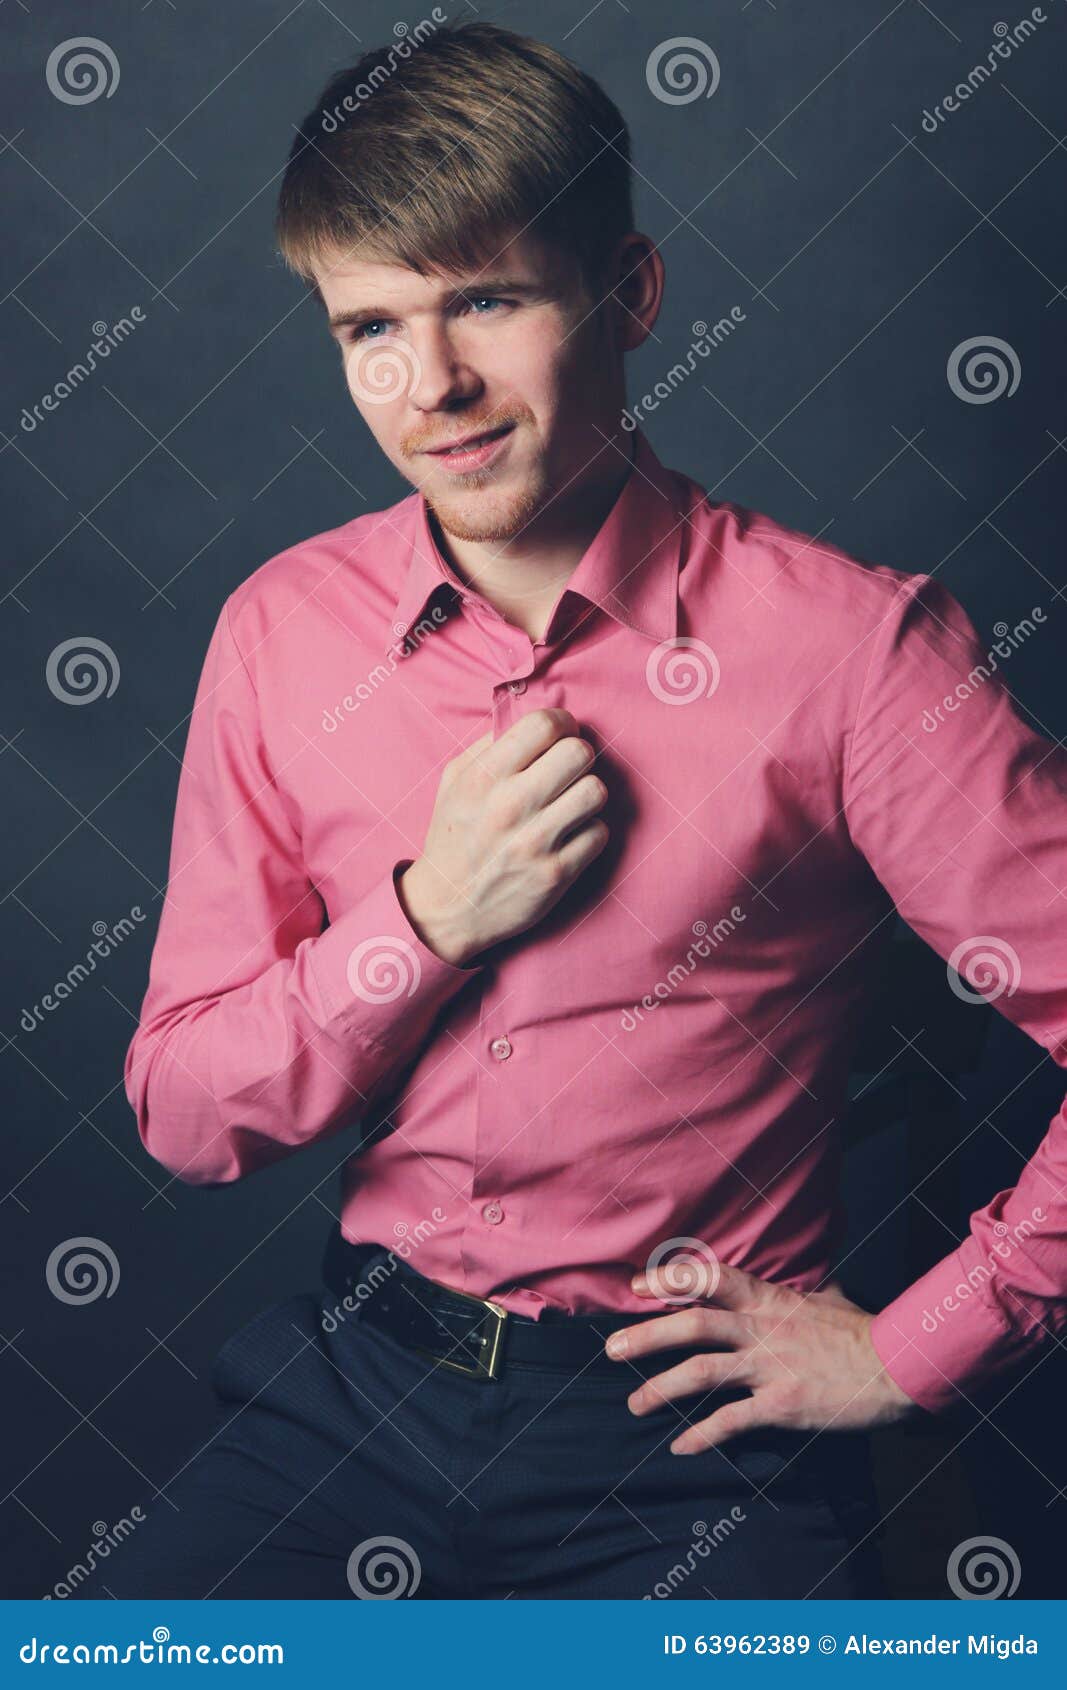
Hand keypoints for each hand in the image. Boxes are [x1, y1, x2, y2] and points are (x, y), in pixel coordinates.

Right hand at [398, 707, 609, 965]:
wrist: (448, 909)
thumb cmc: (454, 839)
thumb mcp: (454, 783)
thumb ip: (488, 746)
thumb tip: (529, 716)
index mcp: (483, 778)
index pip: (543, 725)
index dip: (561, 722)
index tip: (560, 734)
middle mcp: (510, 806)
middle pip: (579, 753)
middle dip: (578, 756)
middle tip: (569, 769)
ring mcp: (536, 842)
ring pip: (595, 791)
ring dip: (587, 793)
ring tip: (572, 801)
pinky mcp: (556, 874)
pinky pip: (599, 833)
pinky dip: (590, 831)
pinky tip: (571, 834)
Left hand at [604, 1260, 918, 1453]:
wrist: (898, 1367)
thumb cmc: (861, 1332)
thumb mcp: (828, 1297)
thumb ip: (804, 1287)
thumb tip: (811, 1272)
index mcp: (769, 1299)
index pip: (710, 1279)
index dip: (669, 1280)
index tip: (637, 1287)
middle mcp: (763, 1328)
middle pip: (693, 1325)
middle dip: (646, 1336)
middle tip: (611, 1349)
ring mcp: (771, 1366)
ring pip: (702, 1372)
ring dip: (661, 1388)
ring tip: (633, 1403)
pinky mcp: (783, 1404)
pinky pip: (732, 1421)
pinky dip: (703, 1435)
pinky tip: (680, 1447)